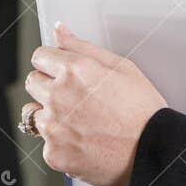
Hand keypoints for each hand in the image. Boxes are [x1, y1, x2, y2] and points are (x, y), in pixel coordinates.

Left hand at [23, 23, 166, 185]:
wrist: (153, 153)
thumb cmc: (143, 111)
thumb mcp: (121, 67)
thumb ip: (82, 47)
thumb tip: (60, 31)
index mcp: (75, 71)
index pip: (39, 56)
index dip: (52, 62)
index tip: (59, 70)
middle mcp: (59, 97)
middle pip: (32, 82)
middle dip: (48, 86)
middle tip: (74, 97)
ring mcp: (54, 127)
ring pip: (32, 113)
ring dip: (48, 114)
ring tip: (77, 121)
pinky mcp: (53, 154)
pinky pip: (44, 143)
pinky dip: (59, 143)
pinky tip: (82, 141)